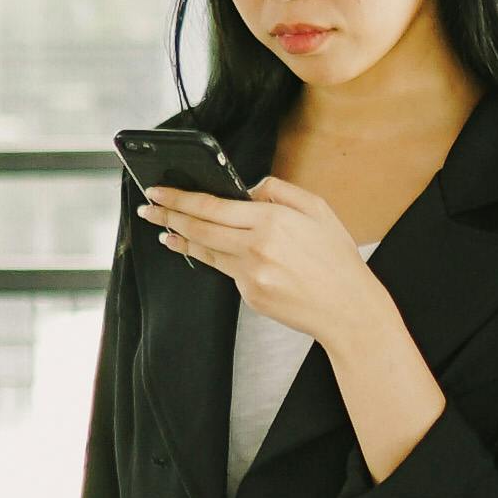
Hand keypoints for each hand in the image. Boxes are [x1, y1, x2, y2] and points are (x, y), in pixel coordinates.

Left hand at [142, 175, 377, 348]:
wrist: (349, 309)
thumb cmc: (336, 258)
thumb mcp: (317, 209)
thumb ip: (279, 191)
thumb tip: (247, 189)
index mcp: (272, 220)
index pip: (212, 205)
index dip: (180, 197)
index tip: (158, 190)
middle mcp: (257, 247)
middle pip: (198, 228)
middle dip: (168, 215)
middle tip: (148, 208)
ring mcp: (251, 274)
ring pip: (205, 251)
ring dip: (180, 238)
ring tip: (164, 230)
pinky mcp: (251, 296)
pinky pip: (225, 271)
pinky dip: (210, 258)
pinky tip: (198, 251)